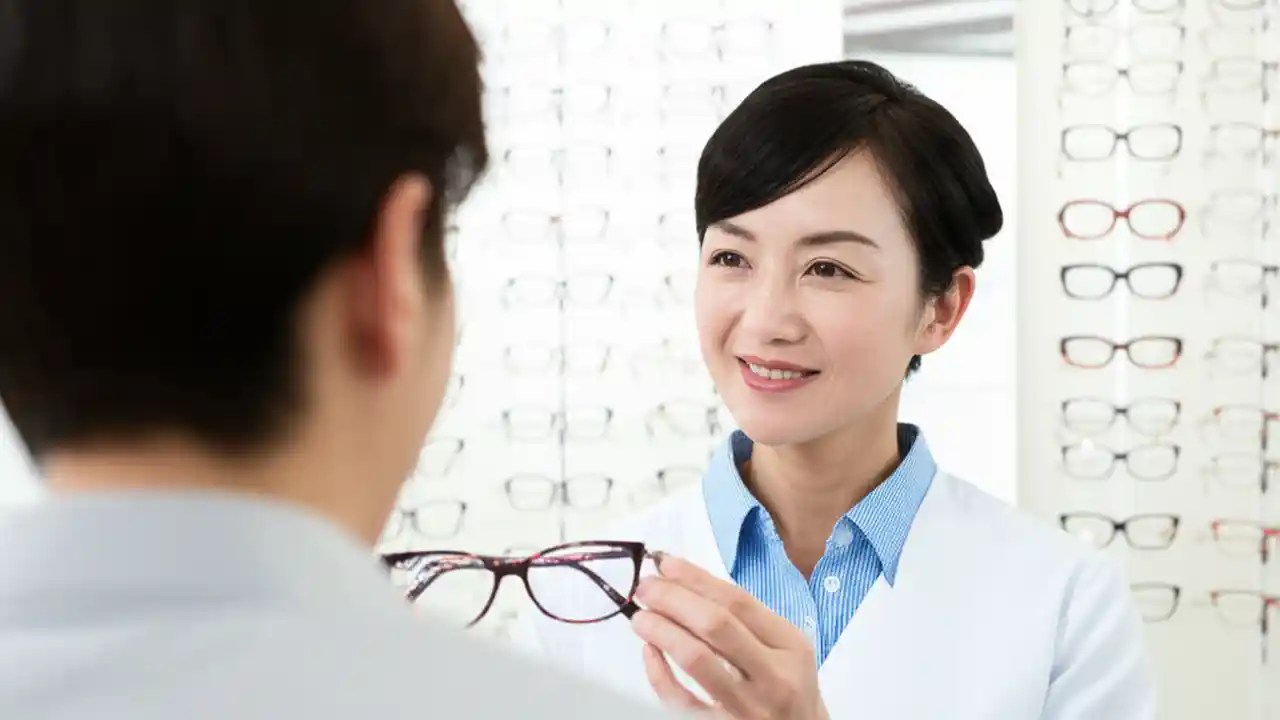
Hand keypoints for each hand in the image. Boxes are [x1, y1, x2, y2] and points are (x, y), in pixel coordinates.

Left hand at [629, 553, 828, 719]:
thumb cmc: (789, 689)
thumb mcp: (787, 651)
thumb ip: (748, 623)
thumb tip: (687, 586)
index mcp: (790, 647)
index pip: (738, 602)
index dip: (696, 579)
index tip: (666, 564)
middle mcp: (773, 676)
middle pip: (716, 625)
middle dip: (674, 599)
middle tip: (646, 588)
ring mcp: (748, 707)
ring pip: (697, 660)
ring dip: (662, 631)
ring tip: (640, 617)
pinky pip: (683, 701)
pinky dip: (660, 675)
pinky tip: (649, 653)